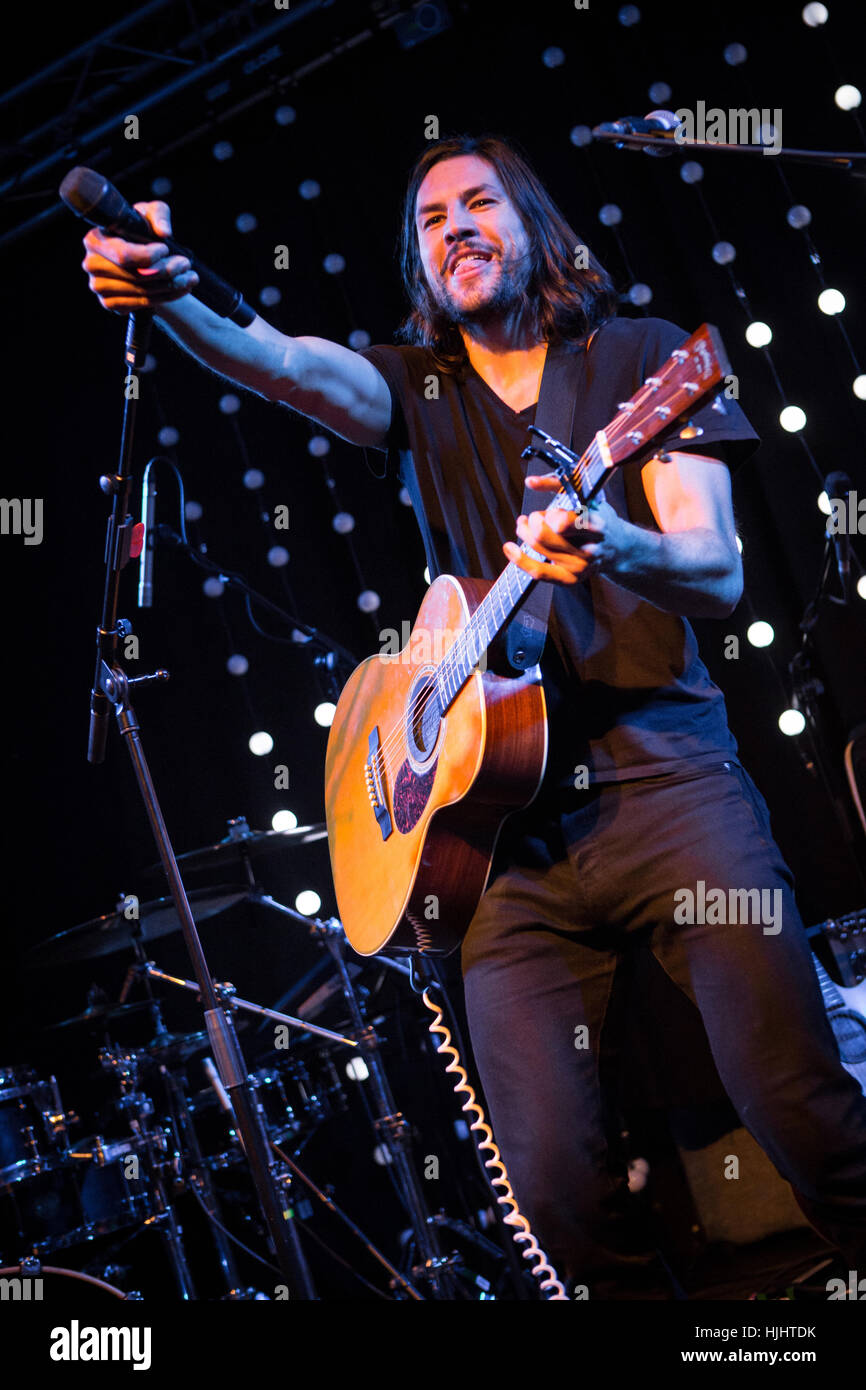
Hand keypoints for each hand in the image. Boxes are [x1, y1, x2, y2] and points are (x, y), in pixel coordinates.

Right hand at [81, 201, 198, 312]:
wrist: (140, 256)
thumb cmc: (141, 229)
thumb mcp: (150, 213)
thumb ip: (159, 215)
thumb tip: (164, 232)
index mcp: (95, 240)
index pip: (124, 255)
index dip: (149, 256)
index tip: (166, 248)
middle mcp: (92, 265)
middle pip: (136, 276)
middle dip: (167, 271)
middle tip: (186, 264)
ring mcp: (99, 288)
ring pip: (143, 292)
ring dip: (172, 285)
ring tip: (190, 276)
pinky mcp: (111, 304)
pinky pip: (143, 304)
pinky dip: (167, 297)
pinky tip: (181, 288)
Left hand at [502, 473, 626, 585]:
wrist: (619, 549)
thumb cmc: (598, 516)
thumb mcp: (587, 495)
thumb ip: (558, 483)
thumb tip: (529, 481)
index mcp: (595, 526)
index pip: (561, 522)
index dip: (550, 515)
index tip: (552, 512)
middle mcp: (588, 550)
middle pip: (543, 535)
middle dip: (533, 521)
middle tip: (533, 517)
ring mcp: (580, 568)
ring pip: (538, 548)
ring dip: (524, 533)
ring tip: (524, 525)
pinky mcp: (570, 580)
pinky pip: (538, 572)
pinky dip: (519, 559)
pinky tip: (509, 548)